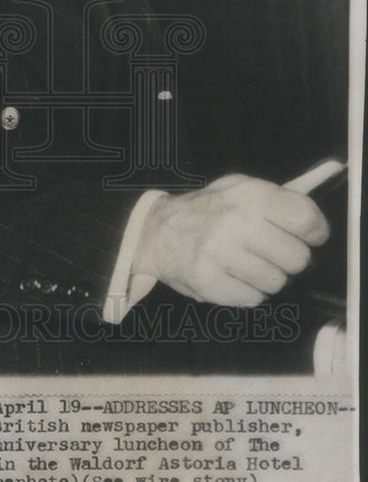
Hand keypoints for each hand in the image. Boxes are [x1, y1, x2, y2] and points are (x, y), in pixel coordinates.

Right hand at [132, 174, 329, 305]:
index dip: (315, 232)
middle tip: (271, 252)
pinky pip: (252, 299)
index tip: (310, 236)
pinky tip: (231, 276)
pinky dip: (246, 292)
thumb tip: (326, 182)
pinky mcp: (207, 281)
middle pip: (297, 258)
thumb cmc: (207, 210)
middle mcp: (235, 222)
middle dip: (289, 259)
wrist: (157, 231)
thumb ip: (281, 193)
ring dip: (266, 278)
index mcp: (249, 194)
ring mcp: (219, 253)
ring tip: (246, 263)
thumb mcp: (239, 187)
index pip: (305, 218)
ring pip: (276, 283)